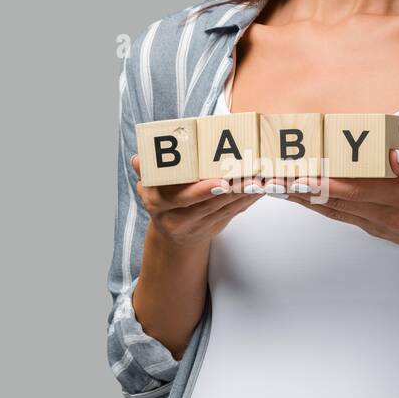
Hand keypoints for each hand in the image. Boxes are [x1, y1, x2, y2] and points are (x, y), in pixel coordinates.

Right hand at [130, 153, 266, 249]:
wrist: (173, 239)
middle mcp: (178, 220)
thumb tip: (138, 159)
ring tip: (259, 179)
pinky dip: (247, 200)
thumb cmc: (163, 205)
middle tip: (249, 177)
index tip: (220, 182)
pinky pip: (233, 213)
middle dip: (231, 190)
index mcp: (160, 206)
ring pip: (224, 209)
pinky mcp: (215, 228)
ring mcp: (197, 227)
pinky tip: (260, 188)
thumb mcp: (149, 190)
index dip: (202, 192)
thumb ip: (147, 173)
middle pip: (209, 205)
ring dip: (244, 194)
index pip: (182, 199)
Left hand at [278, 147, 398, 267]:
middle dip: (306, 189)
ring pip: (335, 210)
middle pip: (337, 200)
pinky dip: (320, 206)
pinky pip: (342, 216)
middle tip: (278, 178)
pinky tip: (304, 197)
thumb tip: (394, 154)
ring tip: (280, 186)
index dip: (328, 181)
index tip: (304, 172)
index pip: (357, 188)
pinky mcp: (373, 229)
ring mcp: (376, 224)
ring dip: (306, 199)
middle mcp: (384, 214)